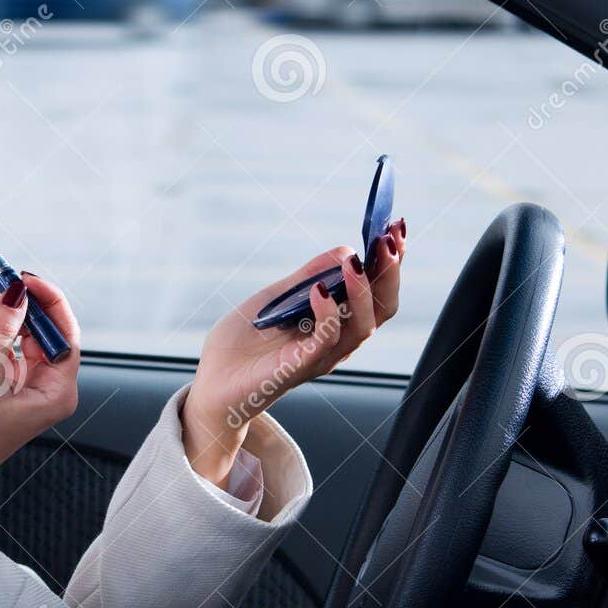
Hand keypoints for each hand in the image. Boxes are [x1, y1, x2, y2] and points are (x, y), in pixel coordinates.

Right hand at [0, 274, 80, 532]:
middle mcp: (49, 390)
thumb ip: (1, 329)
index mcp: (57, 392)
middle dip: (17, 314)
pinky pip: (4, 351)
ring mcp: (28, 389)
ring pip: (21, 339)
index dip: (49, 302)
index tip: (26, 279)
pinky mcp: (6, 388)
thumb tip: (17, 292)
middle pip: (43, 333)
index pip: (64, 334)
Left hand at [182, 219, 405, 486]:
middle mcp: (337, 341)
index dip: (391, 261)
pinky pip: (325, 341)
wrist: (212, 381)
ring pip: (362, 326)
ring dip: (363, 289)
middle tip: (388, 240)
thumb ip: (309, 276)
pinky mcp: (297, 367)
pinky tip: (318, 290)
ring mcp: (320, 356)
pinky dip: (327, 313)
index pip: (377, 292)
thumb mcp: (277, 297)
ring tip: (355, 262)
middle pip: (382, 309)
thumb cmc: (243, 342)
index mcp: (337, 322)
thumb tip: (346, 248)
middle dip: (390, 272)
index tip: (396, 227)